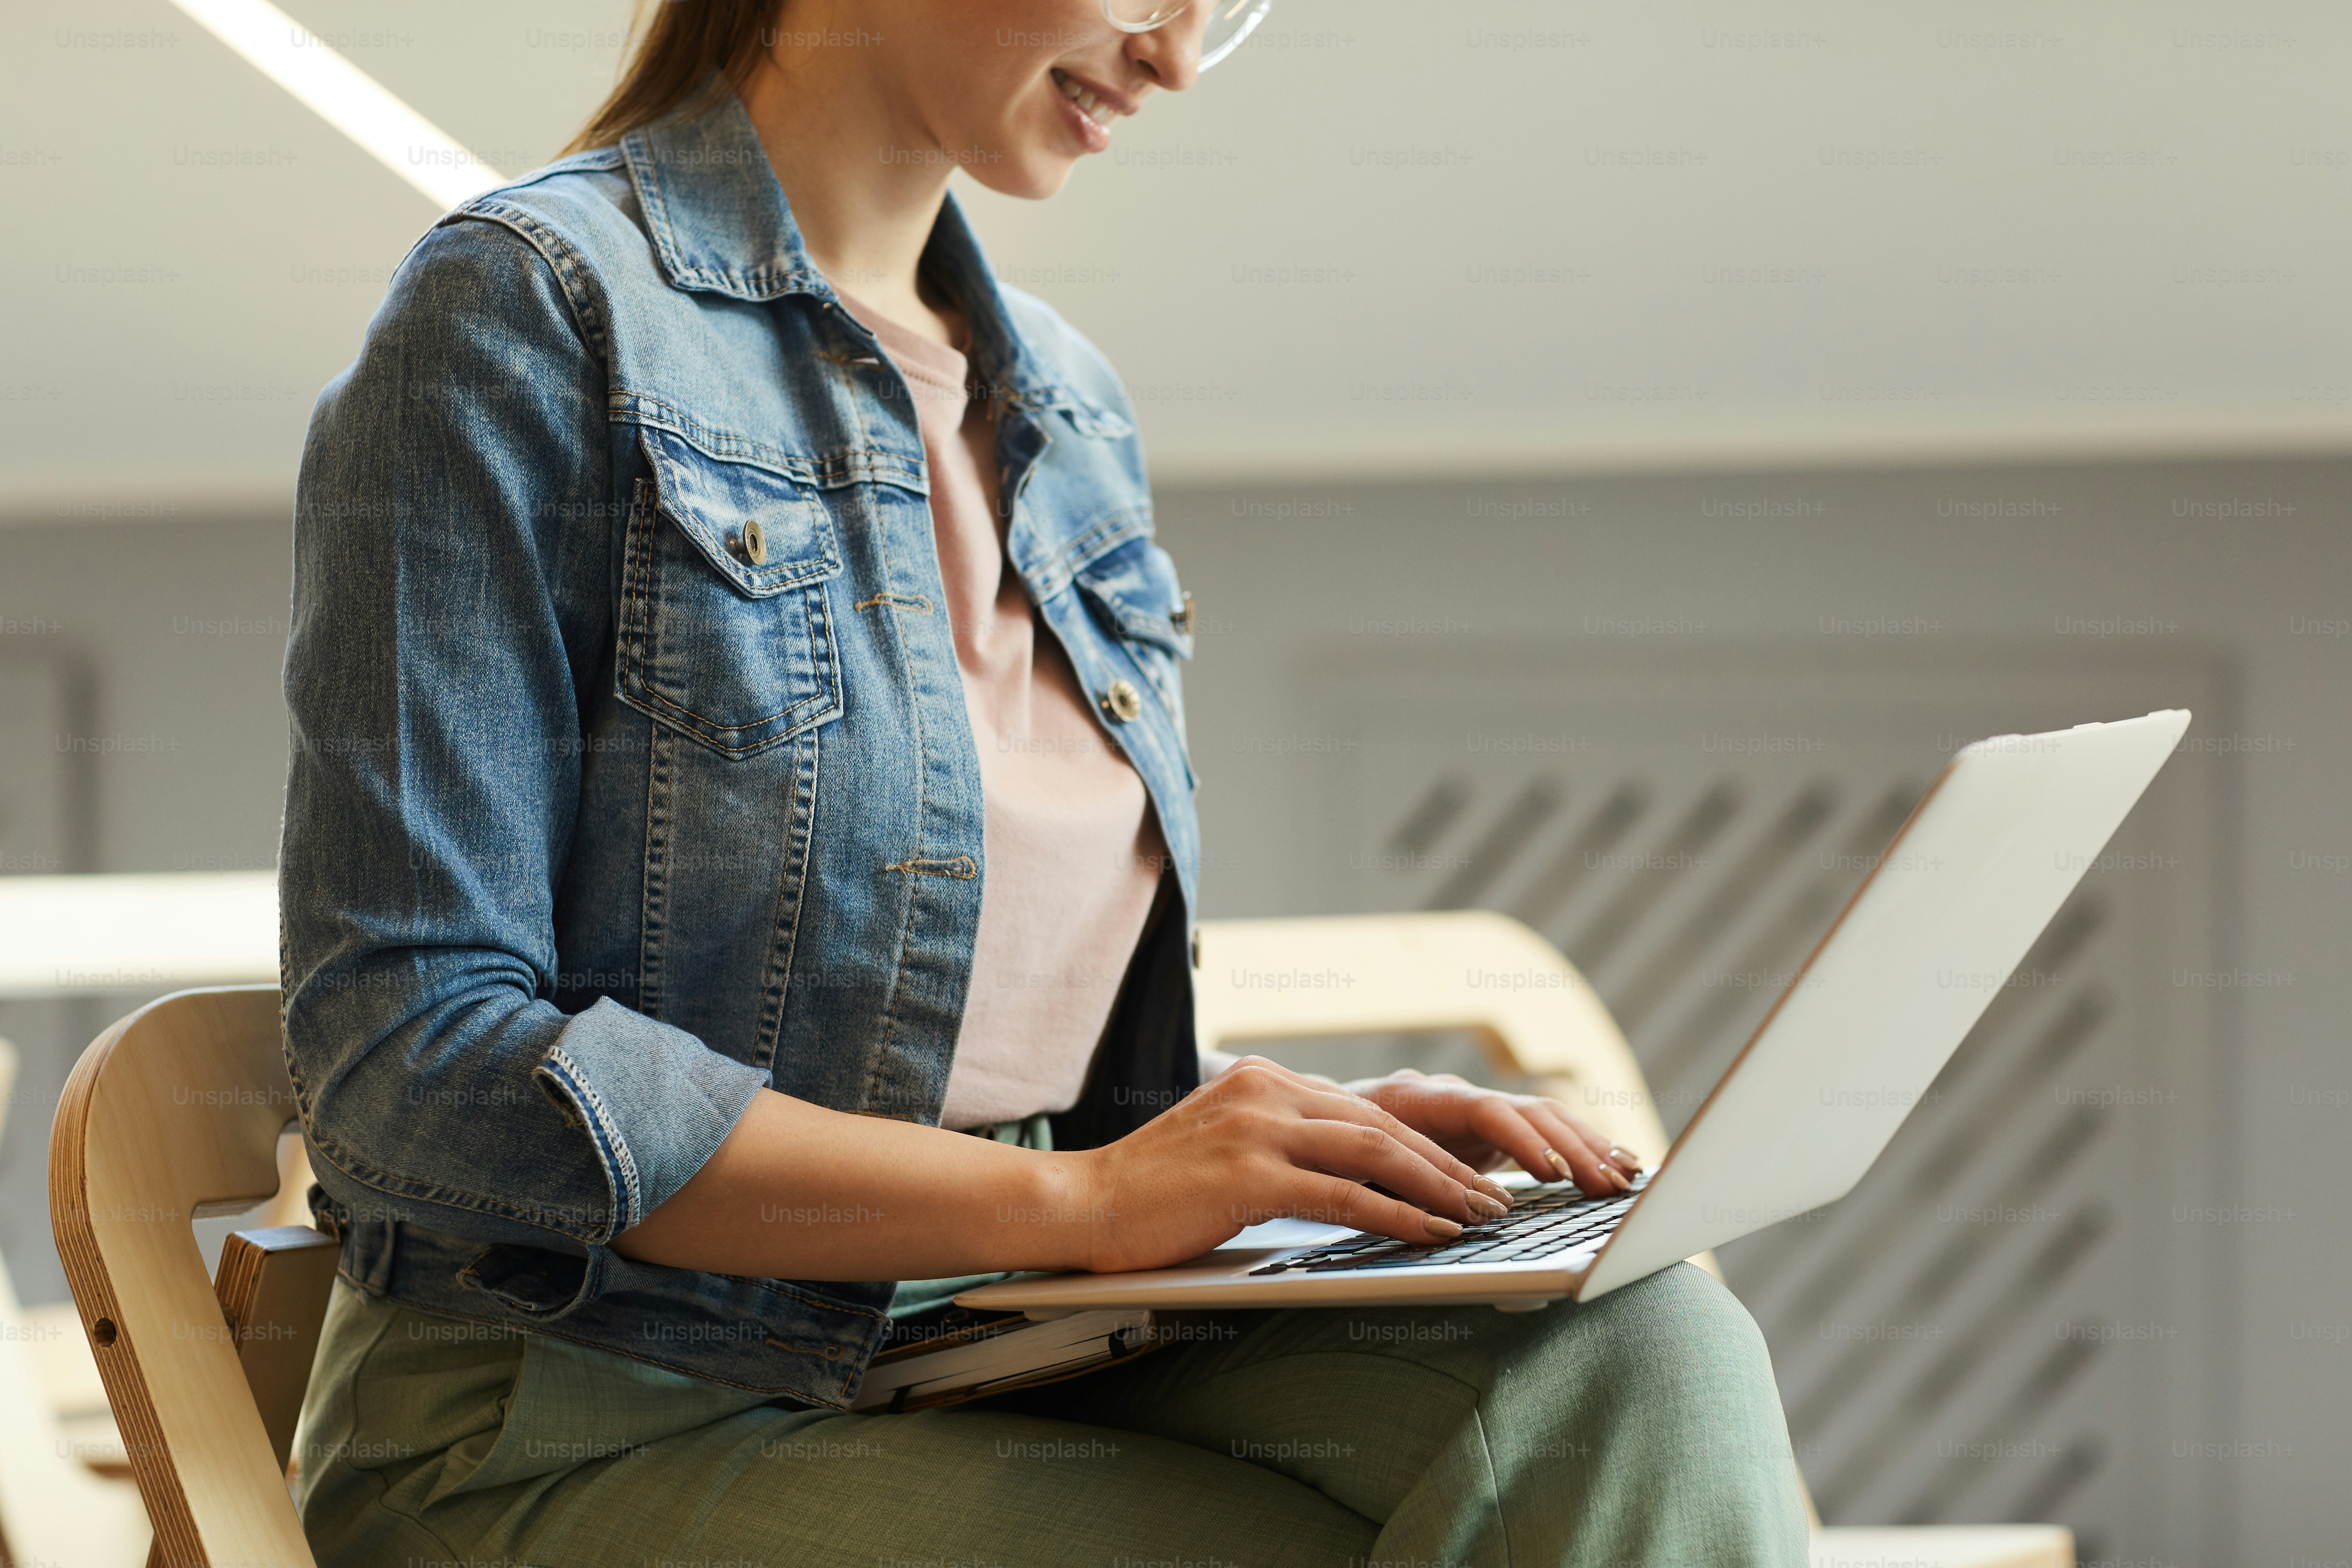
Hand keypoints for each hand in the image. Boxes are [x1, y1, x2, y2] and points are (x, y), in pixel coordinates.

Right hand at [1071, 1057, 1517, 1274]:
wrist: (1081, 1203)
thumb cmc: (1151, 1192)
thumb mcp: (1226, 1148)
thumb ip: (1281, 1144)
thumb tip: (1346, 1173)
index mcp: (1263, 1080)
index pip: (1365, 1111)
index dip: (1424, 1148)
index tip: (1465, 1179)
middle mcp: (1265, 1092)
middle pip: (1382, 1126)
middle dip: (1446, 1168)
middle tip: (1492, 1201)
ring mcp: (1257, 1129)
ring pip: (1374, 1153)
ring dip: (1436, 1190)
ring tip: (1477, 1219)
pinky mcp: (1247, 1174)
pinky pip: (1341, 1194)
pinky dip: (1394, 1216)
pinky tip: (1427, 1235)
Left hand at [1342, 1068, 1643, 1197]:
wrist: (1311, 1126)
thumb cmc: (1325, 1153)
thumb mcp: (1348, 1171)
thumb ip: (1392, 1187)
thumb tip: (1449, 1217)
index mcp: (1416, 1098)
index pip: (1484, 1111)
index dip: (1521, 1141)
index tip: (1553, 1172)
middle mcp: (1451, 1097)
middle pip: (1525, 1112)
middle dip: (1571, 1148)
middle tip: (1607, 1184)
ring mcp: (1473, 1111)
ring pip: (1542, 1117)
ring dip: (1586, 1147)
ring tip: (1625, 1177)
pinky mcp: (1487, 1131)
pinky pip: (1541, 1131)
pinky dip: (1579, 1148)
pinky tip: (1615, 1166)